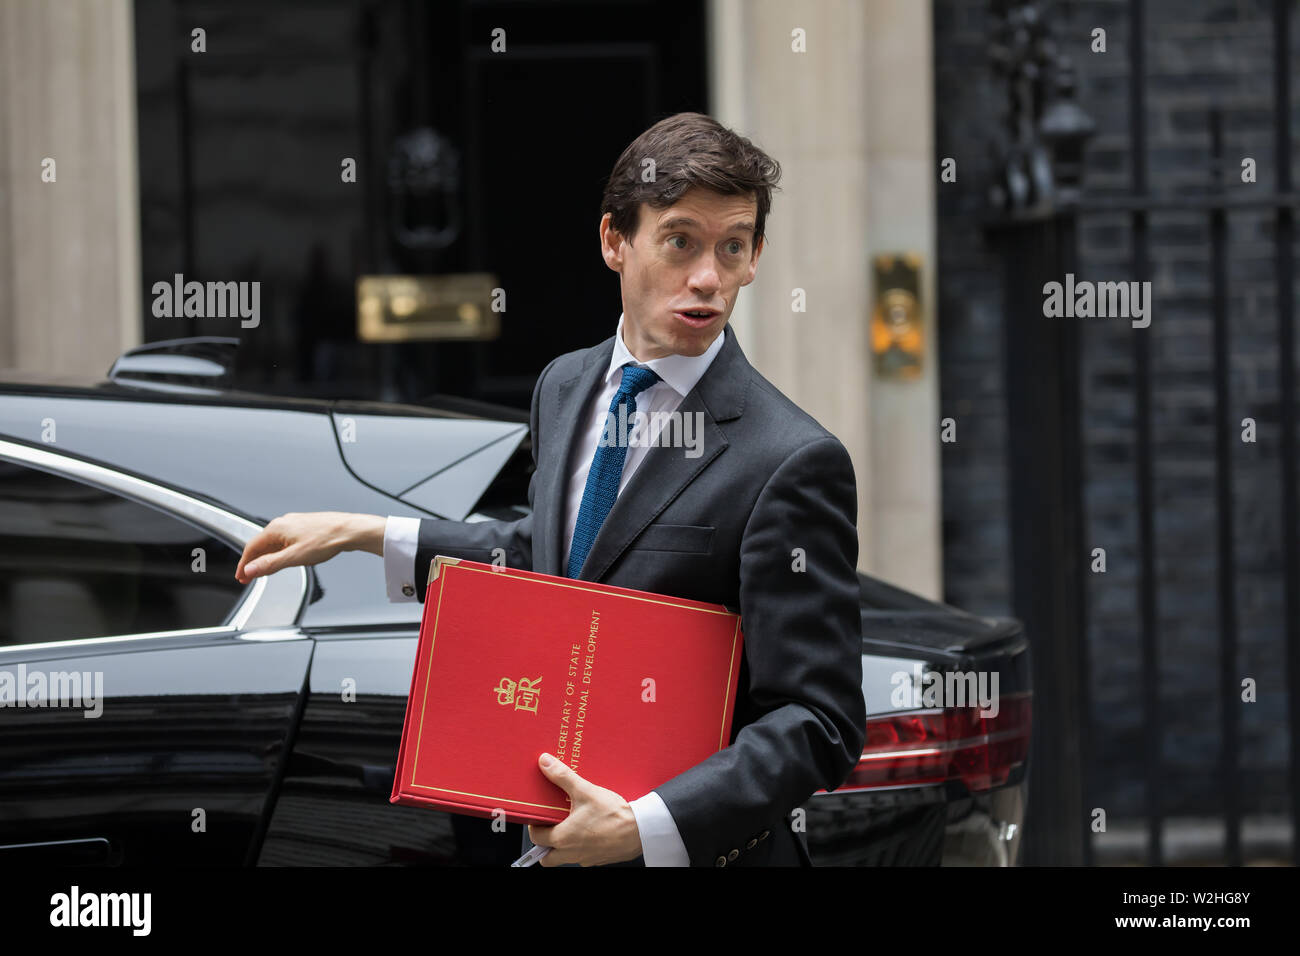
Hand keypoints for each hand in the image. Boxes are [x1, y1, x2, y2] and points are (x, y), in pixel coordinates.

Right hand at [235, 511, 384, 582]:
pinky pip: (285, 541)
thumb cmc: (326, 540)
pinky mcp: (305, 527)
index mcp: (277, 528)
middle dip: (254, 562)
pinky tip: (283, 559)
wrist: (349, 530)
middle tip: (249, 577)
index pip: (251, 548)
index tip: (240, 576)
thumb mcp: (294, 557)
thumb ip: (270, 564)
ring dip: (266, 558)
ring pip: (274, 543)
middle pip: (261, 545)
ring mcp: (295, 524)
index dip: (244, 564)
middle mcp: (283, 523)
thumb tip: (250, 569)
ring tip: (264, 571)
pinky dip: (279, 552)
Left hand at [528, 754, 642, 865]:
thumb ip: (562, 777)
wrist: (642, 830)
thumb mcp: (585, 791)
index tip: (539, 816)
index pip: (536, 838)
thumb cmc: (615, 815)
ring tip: (571, 825)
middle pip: (547, 857)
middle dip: (544, 844)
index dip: (534, 826)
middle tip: (550, 826)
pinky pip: (583, 857)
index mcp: (563, 838)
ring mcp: (586, 859)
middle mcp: (572, 853)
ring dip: (563, 846)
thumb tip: (545, 763)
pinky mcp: (599, 859)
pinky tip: (590, 830)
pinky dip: (581, 846)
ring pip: (565, 858)